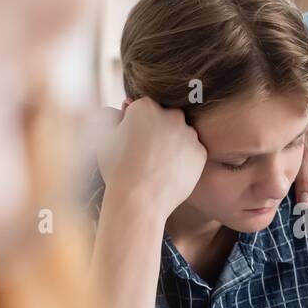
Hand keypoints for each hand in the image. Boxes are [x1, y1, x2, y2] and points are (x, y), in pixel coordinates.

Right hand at [96, 97, 207, 218]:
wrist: (139, 201)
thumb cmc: (118, 171)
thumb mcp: (107, 138)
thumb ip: (117, 117)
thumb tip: (127, 106)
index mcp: (145, 107)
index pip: (144, 108)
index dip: (137, 124)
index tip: (132, 139)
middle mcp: (170, 115)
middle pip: (166, 117)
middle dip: (158, 130)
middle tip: (146, 153)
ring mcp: (188, 134)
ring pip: (182, 134)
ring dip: (173, 143)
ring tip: (158, 166)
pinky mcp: (200, 152)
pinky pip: (193, 152)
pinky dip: (184, 159)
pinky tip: (170, 172)